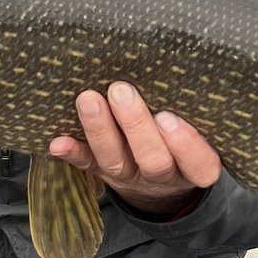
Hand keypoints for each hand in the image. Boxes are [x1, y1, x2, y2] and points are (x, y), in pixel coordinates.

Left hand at [49, 82, 220, 217]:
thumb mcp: (199, 135)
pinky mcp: (103, 173)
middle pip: (154, 160)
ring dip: (100, 130)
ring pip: (116, 160)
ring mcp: (130, 176)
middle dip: (136, 126)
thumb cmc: (182, 143)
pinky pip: (86, 165)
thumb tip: (177, 70)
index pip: (199, 164)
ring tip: (88, 99)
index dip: (186, 145)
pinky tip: (58, 141)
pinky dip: (73, 153)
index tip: (169, 117)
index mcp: (193, 167)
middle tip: (121, 91)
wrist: (159, 187)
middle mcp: (162, 175)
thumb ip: (194, 113)